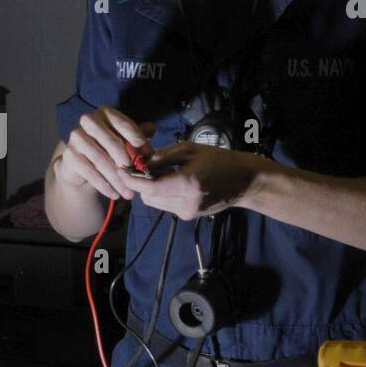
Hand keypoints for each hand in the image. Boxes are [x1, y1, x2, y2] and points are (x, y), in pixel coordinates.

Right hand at [53, 107, 155, 200]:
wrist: (82, 165)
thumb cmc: (109, 149)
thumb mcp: (126, 141)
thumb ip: (139, 136)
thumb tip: (152, 129)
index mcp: (105, 113)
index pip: (123, 124)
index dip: (137, 139)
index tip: (148, 154)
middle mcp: (88, 121)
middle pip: (111, 141)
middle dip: (125, 160)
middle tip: (136, 175)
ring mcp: (76, 137)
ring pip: (100, 160)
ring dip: (116, 179)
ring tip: (129, 193)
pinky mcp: (69, 155)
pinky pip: (89, 172)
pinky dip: (103, 185)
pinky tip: (114, 194)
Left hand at [123, 142, 263, 219]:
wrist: (245, 182)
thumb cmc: (219, 160)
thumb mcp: (190, 150)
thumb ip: (163, 156)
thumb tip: (139, 161)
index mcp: (187, 184)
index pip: (149, 189)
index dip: (131, 180)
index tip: (120, 169)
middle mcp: (186, 203)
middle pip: (148, 198)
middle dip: (141, 184)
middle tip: (142, 167)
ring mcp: (187, 213)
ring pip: (155, 203)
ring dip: (151, 189)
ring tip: (160, 173)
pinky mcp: (189, 216)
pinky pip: (165, 204)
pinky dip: (162, 193)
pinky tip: (172, 181)